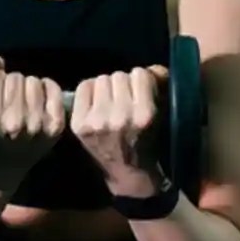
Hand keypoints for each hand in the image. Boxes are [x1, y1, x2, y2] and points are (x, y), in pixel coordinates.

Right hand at [0, 58, 64, 175]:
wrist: (4, 168)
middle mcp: (17, 123)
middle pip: (16, 77)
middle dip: (11, 85)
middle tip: (10, 98)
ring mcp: (39, 125)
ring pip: (34, 81)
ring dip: (27, 86)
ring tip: (23, 100)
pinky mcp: (55, 126)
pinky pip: (53, 88)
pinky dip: (47, 88)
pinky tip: (40, 97)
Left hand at [70, 66, 169, 195]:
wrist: (127, 172)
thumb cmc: (147, 141)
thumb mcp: (160, 115)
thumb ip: (158, 87)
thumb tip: (153, 68)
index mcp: (144, 115)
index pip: (140, 75)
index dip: (141, 81)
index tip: (141, 91)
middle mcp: (119, 117)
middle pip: (119, 76)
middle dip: (123, 84)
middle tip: (125, 97)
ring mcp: (97, 121)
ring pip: (102, 79)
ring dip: (107, 86)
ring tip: (111, 100)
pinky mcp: (79, 124)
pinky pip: (84, 87)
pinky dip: (91, 90)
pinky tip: (96, 102)